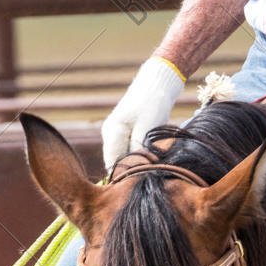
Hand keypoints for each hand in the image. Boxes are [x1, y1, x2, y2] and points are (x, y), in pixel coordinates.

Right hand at [100, 55, 185, 170]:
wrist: (156, 84)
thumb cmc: (154, 103)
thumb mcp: (147, 129)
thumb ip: (139, 151)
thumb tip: (136, 171)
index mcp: (112, 131)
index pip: (112, 165)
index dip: (125, 177)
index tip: (142, 181)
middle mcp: (109, 133)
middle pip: (116, 163)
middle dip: (130, 170)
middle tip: (149, 174)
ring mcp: (113, 133)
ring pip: (122, 158)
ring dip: (135, 163)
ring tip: (151, 161)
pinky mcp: (121, 133)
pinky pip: (127, 151)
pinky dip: (137, 156)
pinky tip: (149, 152)